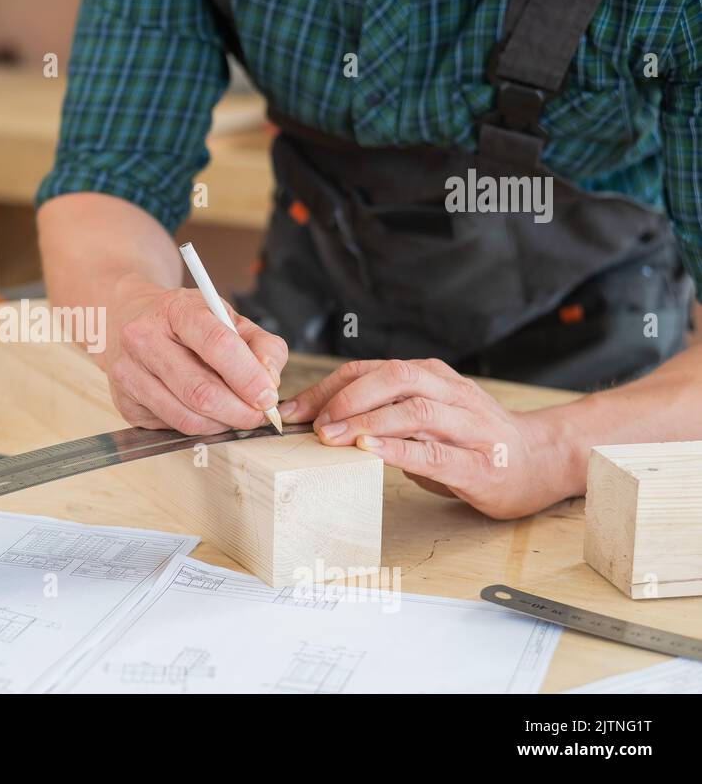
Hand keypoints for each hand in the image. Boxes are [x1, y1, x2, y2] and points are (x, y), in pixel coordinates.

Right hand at [102, 286, 287, 435]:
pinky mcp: (124, 402)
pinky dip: (199, 427)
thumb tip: (270, 382)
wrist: (130, 320)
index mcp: (176, 309)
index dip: (249, 377)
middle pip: (201, 391)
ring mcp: (128, 372)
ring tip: (235, 414)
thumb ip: (262, 345)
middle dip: (240, 411)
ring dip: (221, 424)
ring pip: (187, 417)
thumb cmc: (186, 322)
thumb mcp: (228, 319)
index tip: (268, 397)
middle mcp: (144, 338)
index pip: (218, 344)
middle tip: (258, 415)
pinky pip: (172, 427)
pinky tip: (205, 412)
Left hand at [279, 359, 579, 518]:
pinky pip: (435, 451)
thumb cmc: (471, 440)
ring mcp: (468, 426)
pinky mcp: (479, 463)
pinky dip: (398, 449)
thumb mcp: (426, 417)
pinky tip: (370, 451)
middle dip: (346, 397)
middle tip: (312, 423)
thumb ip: (385, 413)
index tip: (292, 410)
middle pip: (394, 377)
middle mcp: (450, 393)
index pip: (371, 370)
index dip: (327, 387)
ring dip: (366, 422)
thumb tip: (320, 421)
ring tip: (331, 438)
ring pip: (414, 409)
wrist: (542, 461)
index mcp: (431, 378)